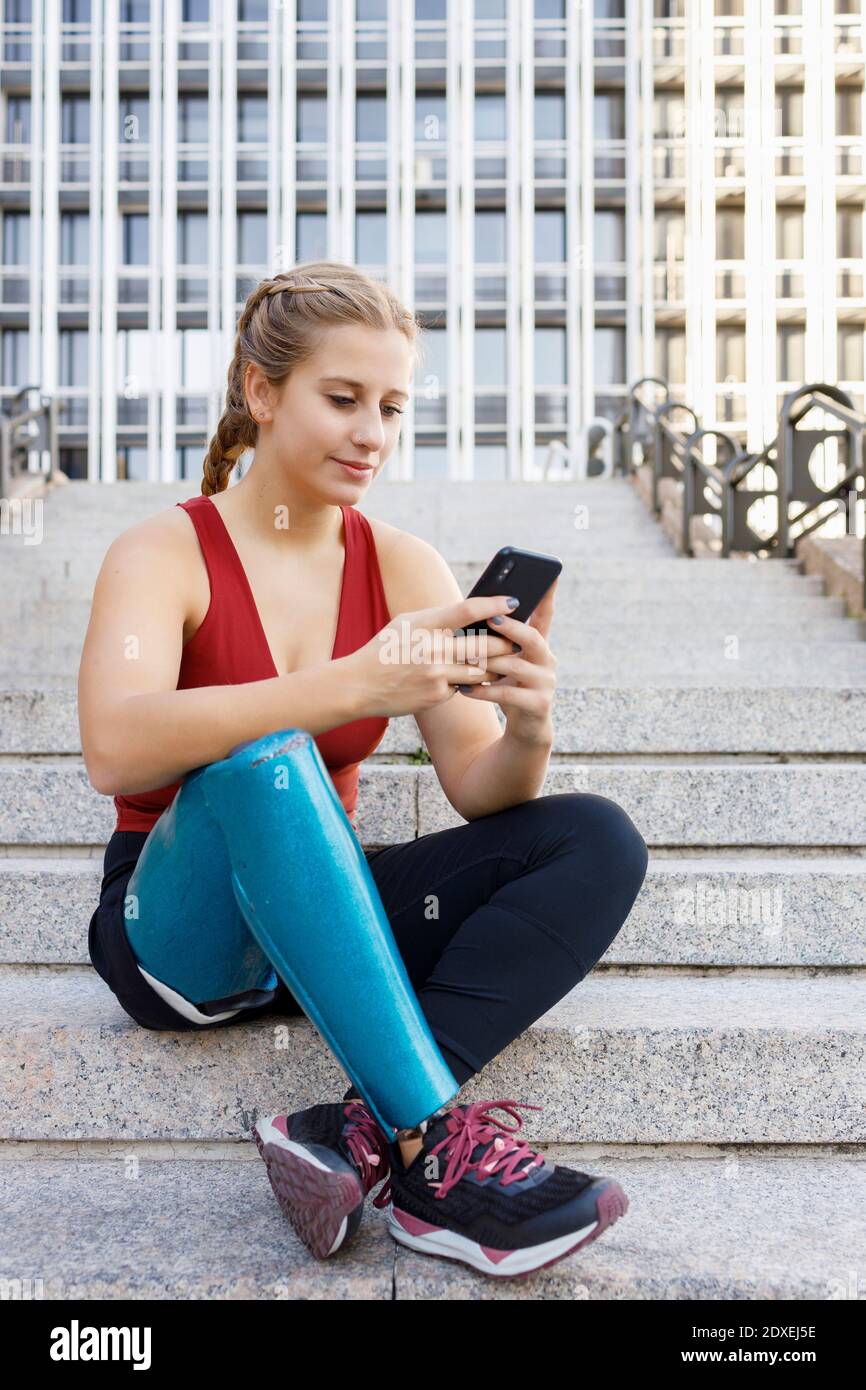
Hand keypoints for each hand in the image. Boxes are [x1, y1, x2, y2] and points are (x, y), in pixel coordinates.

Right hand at [340, 594, 517, 719]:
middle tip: (518, 639)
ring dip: (497, 665)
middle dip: (506, 641)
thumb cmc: (384, 649)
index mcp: (425, 624)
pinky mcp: (437, 695)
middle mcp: (433, 649)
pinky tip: (482, 678)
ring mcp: (436, 674)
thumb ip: (437, 618)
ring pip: (482, 668)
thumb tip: (471, 613)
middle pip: (485, 643)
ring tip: (508, 660)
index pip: (468, 610)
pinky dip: (474, 681)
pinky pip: (465, 686)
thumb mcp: (405, 623)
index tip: (513, 601)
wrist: (358, 685)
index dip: (495, 605)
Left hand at [456, 577, 558, 742]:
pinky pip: (507, 694)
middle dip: (512, 628)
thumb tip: (474, 614)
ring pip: (516, 666)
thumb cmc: (509, 686)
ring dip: (489, 661)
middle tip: (492, 619)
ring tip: (467, 657)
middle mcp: (547, 660)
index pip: (545, 615)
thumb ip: (497, 640)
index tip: (549, 574)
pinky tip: (465, 688)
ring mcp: (546, 683)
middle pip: (533, 638)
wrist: (526, 726)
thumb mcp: (505, 661)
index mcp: (539, 645)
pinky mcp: (538, 705)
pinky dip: (484, 691)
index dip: (547, 595)